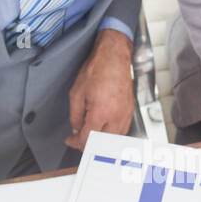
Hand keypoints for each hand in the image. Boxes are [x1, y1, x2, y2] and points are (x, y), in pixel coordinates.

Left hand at [65, 27, 134, 149]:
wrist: (114, 57)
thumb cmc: (97, 69)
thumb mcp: (76, 93)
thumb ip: (75, 115)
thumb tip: (76, 129)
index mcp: (100, 112)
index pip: (87, 138)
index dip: (75, 143)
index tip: (70, 140)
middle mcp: (116, 116)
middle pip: (102, 143)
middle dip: (87, 144)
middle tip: (78, 139)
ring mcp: (125, 114)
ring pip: (114, 140)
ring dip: (101, 141)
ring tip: (90, 134)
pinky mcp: (130, 110)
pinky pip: (122, 130)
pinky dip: (111, 134)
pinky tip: (103, 130)